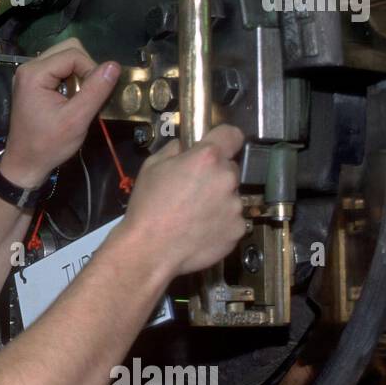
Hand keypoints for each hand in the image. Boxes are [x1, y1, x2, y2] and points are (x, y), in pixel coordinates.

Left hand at [0, 38, 120, 187]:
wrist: (25, 164)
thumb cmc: (48, 145)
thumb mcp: (76, 120)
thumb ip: (95, 91)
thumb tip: (114, 66)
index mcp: (34, 73)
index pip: (74, 54)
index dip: (91, 70)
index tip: (94, 94)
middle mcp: (29, 67)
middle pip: (69, 49)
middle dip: (85, 68)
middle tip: (87, 94)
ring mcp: (29, 74)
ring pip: (65, 58)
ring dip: (79, 74)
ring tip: (79, 98)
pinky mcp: (33, 83)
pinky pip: (58, 69)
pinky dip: (70, 79)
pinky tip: (70, 99)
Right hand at [109, 123, 246, 279]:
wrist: (150, 250)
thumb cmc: (147, 206)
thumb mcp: (151, 167)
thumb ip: (174, 150)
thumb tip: (185, 147)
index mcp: (207, 158)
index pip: (232, 134)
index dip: (223, 139)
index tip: (217, 147)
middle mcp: (227, 178)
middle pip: (230, 169)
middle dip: (215, 175)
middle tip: (193, 190)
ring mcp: (236, 207)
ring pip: (231, 196)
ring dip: (218, 201)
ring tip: (194, 216)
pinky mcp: (238, 230)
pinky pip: (233, 221)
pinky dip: (220, 224)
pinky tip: (200, 231)